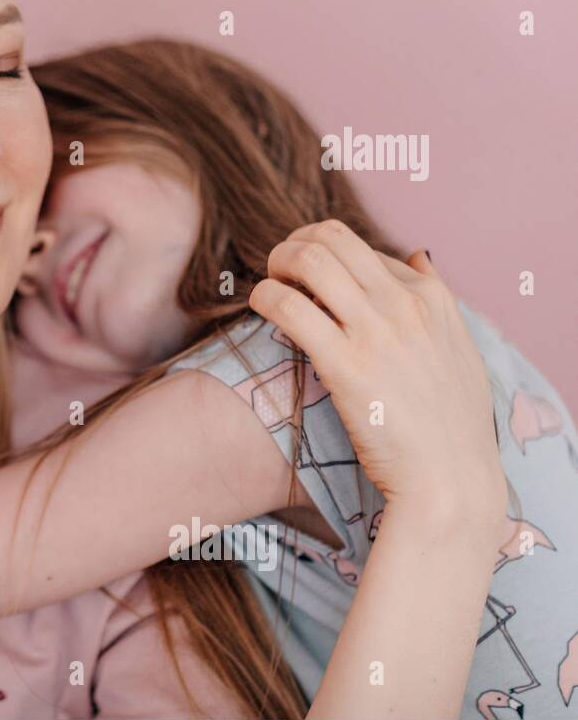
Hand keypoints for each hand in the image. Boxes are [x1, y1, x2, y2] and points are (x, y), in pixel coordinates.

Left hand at [249, 220, 505, 531]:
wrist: (449, 481)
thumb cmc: (451, 426)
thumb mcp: (461, 350)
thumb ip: (438, 300)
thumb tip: (419, 253)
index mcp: (433, 298)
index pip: (363, 249)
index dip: (328, 257)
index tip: (310, 280)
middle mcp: (405, 305)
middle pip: (332, 238)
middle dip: (294, 245)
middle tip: (278, 270)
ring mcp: (376, 332)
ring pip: (309, 260)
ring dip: (276, 264)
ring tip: (268, 286)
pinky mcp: (344, 363)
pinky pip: (289, 306)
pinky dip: (265, 297)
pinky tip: (260, 309)